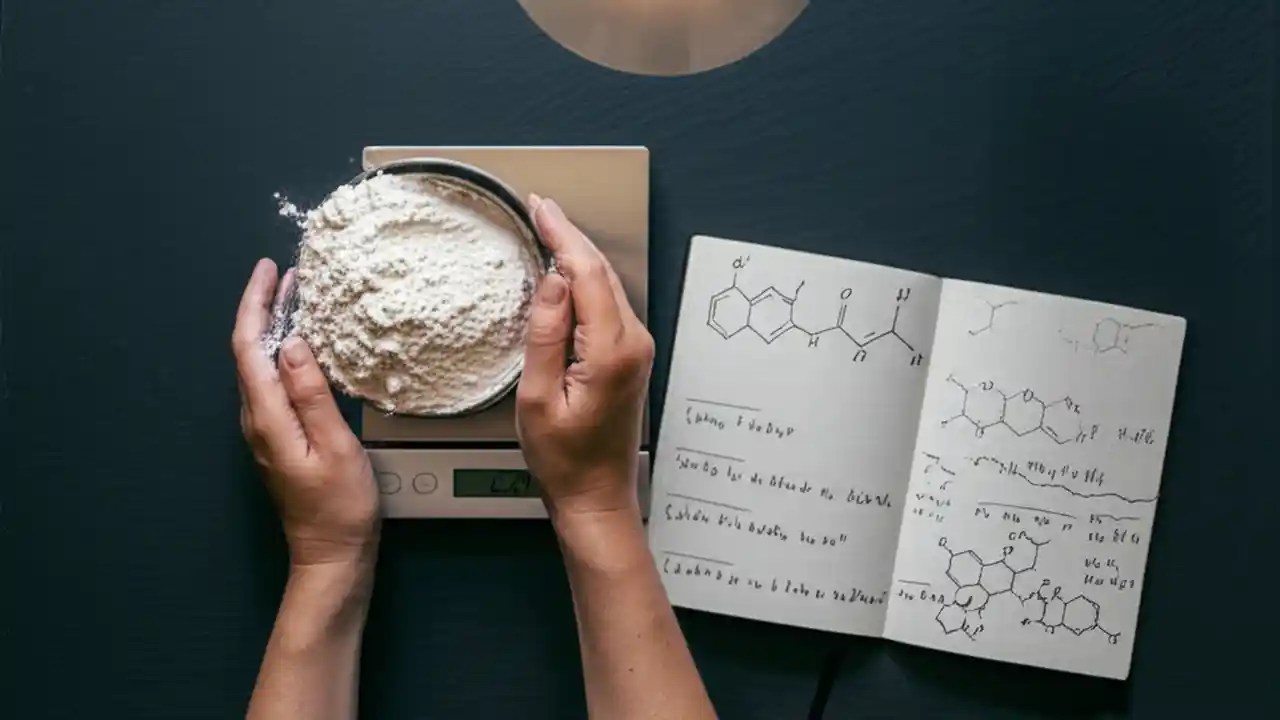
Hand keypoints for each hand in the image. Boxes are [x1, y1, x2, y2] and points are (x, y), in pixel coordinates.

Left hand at [232, 259, 379, 567]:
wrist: (331, 555)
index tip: (270, 270)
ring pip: (259, 365)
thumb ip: (312, 394)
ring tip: (295, 298)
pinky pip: (272, 381)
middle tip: (286, 274)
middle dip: (263, 307)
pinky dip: (283, 352)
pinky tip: (302, 343)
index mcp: (267, 418)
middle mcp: (257, 420)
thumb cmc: (340, 507)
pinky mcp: (278, 436)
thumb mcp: (335, 447)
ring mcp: (264, 430)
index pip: (249, 347)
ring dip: (273, 327)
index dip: (256, 304)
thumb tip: (294, 343)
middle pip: (249, 351)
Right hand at [516, 195, 653, 518]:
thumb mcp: (537, 399)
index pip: (588, 274)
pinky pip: (609, 306)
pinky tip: (565, 273)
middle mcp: (634, 344)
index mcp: (611, 351)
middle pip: (602, 273)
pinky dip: (586, 282)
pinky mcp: (632, 357)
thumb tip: (551, 281)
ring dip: (578, 256)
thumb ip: (544, 336)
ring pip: (608, 286)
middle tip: (539, 208)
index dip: (563, 235)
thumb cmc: (564, 459)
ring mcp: (638, 349)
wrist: (597, 496)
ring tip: (547, 230)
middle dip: (570, 237)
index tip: (539, 207)